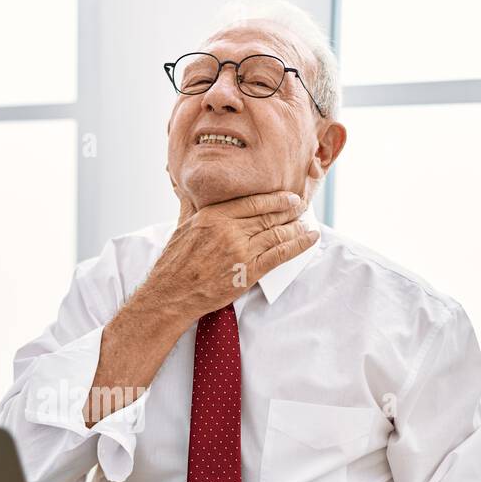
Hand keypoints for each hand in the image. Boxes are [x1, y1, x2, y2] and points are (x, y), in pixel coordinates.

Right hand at [136, 192, 318, 323]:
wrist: (170, 294)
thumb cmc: (173, 263)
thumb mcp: (181, 226)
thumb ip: (190, 204)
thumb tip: (187, 187)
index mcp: (214, 215)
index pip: (254, 201)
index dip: (276, 198)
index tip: (289, 197)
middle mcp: (229, 230)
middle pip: (269, 216)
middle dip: (291, 211)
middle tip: (302, 207)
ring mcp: (240, 251)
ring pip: (277, 234)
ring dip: (297, 228)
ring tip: (307, 224)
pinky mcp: (248, 272)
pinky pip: (280, 255)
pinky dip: (298, 246)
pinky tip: (310, 239)